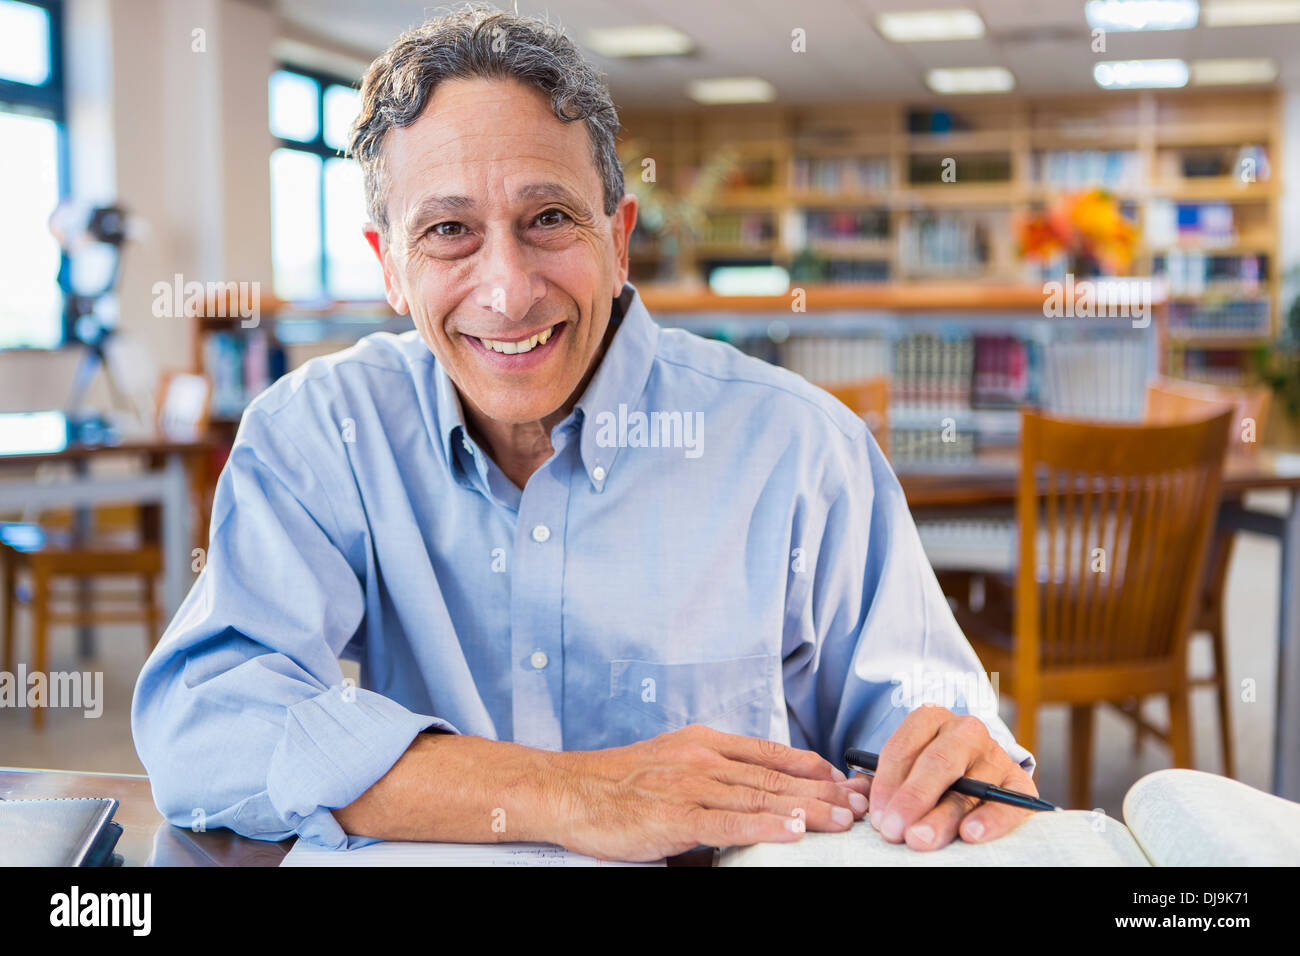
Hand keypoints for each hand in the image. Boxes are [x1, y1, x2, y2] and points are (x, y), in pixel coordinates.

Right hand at [546, 724, 870, 860]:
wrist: (570, 790)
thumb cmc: (617, 783)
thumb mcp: (671, 764)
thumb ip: (713, 777)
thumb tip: (754, 798)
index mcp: (703, 743)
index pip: (770, 752)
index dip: (812, 766)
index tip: (844, 777)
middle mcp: (701, 759)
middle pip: (774, 776)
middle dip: (823, 790)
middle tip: (859, 802)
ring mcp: (689, 786)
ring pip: (759, 798)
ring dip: (807, 810)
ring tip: (841, 820)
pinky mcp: (675, 816)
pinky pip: (727, 824)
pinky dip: (764, 828)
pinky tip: (792, 832)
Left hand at [864, 705, 1035, 850]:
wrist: (981, 772)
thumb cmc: (932, 773)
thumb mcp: (908, 768)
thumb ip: (885, 782)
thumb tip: (857, 800)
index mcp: (931, 718)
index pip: (903, 748)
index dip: (886, 785)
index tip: (878, 818)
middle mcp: (966, 730)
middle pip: (937, 763)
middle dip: (912, 799)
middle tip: (894, 831)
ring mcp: (996, 755)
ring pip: (968, 787)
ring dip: (943, 816)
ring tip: (922, 838)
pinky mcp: (1019, 782)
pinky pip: (1007, 802)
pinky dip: (990, 819)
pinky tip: (971, 834)